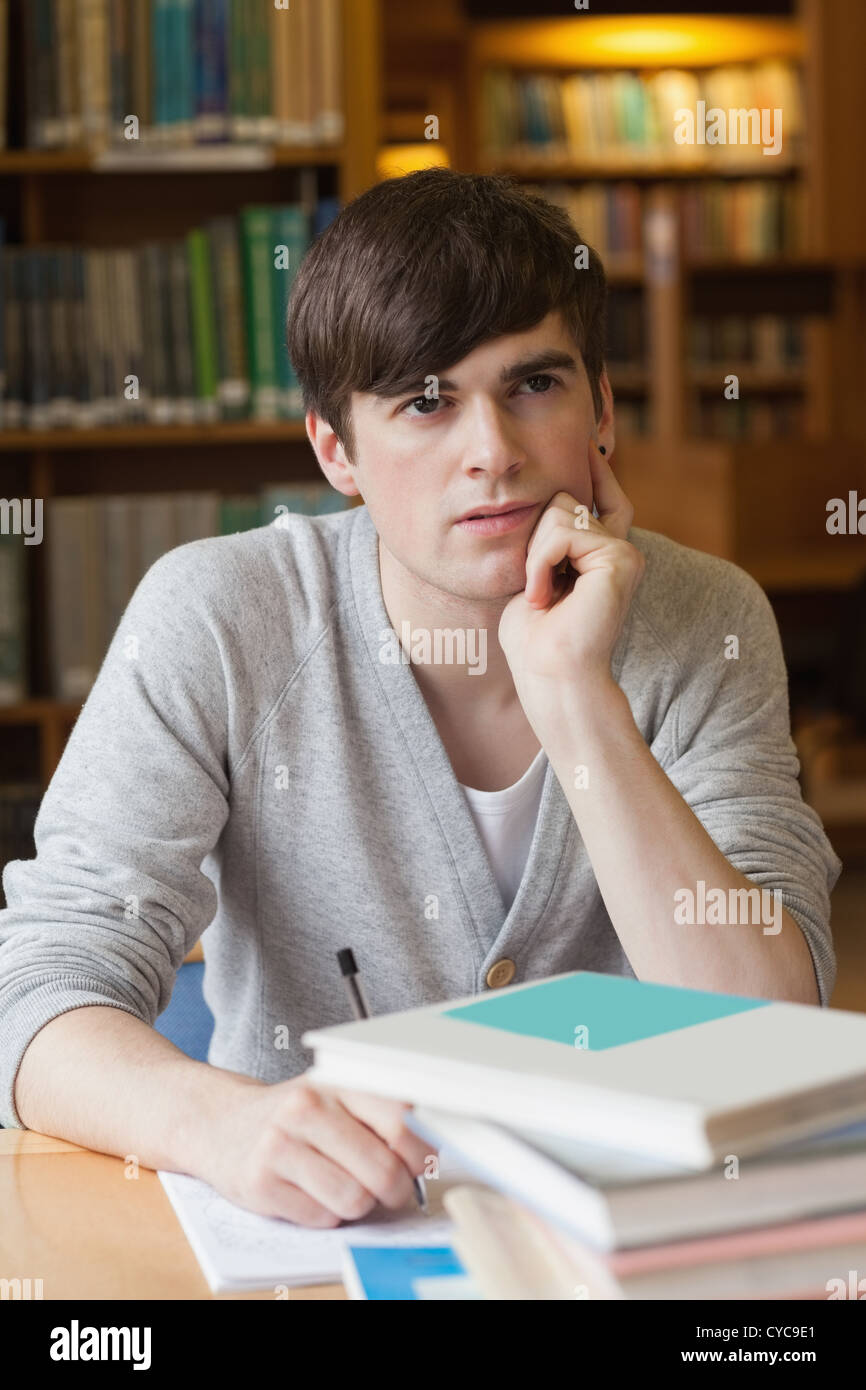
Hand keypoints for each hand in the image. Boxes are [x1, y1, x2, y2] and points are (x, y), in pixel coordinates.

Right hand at [201, 1072, 435, 1226]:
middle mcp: (306, 1108)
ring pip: (354, 1199)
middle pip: (383, 1170)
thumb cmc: (295, 1116)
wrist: (221, 1124)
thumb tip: (435, 1143)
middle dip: (396, 1189)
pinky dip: (326, 1214)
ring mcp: (280, 1146)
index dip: (421, 1151)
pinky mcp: (260, 1183)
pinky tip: (311, 1192)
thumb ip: (383, 1113)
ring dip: (359, 1204)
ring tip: (345, 1185)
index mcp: (335, 1082)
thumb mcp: (337, 1096)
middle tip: (391, 1188)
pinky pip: (321, 1218)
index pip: (401, 1119)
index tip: (422, 1163)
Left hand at [498, 440, 644, 706]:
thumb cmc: (534, 638)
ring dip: (535, 554)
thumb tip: (548, 501)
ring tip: (542, 595)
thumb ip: (548, 539)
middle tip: (538, 586)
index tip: (585, 441)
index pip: (601, 497)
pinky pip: (564, 532)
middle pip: (566, 500)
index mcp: (604, 555)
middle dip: (536, 537)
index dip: (595, 468)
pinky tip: (546, 595)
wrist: (551, 674)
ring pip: (563, 512)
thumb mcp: (535, 574)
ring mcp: (625, 553)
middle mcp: (621, 550)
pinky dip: (541, 562)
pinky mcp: (621, 558)